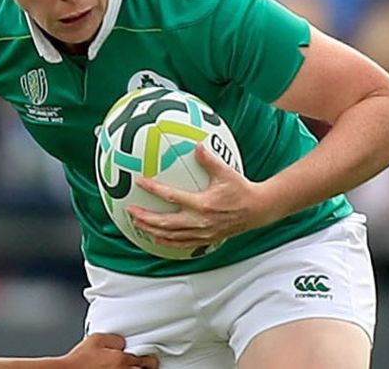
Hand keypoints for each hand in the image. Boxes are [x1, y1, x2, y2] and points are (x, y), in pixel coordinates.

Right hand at [59, 333, 157, 368]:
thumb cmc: (79, 361)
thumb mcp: (96, 339)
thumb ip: (114, 339)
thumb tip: (123, 342)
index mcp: (122, 360)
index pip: (148, 361)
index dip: (150, 360)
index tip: (150, 359)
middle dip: (147, 367)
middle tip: (145, 365)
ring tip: (134, 368)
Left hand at [126, 144, 276, 249]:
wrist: (257, 210)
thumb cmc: (241, 190)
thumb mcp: (226, 172)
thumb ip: (209, 160)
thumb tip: (196, 145)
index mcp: (202, 204)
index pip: (172, 197)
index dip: (154, 189)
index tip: (140, 181)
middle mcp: (199, 222)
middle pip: (165, 223)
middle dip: (145, 217)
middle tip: (130, 210)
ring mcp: (201, 233)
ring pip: (170, 236)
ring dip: (151, 230)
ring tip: (137, 223)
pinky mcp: (205, 240)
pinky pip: (181, 244)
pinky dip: (166, 242)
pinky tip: (156, 238)